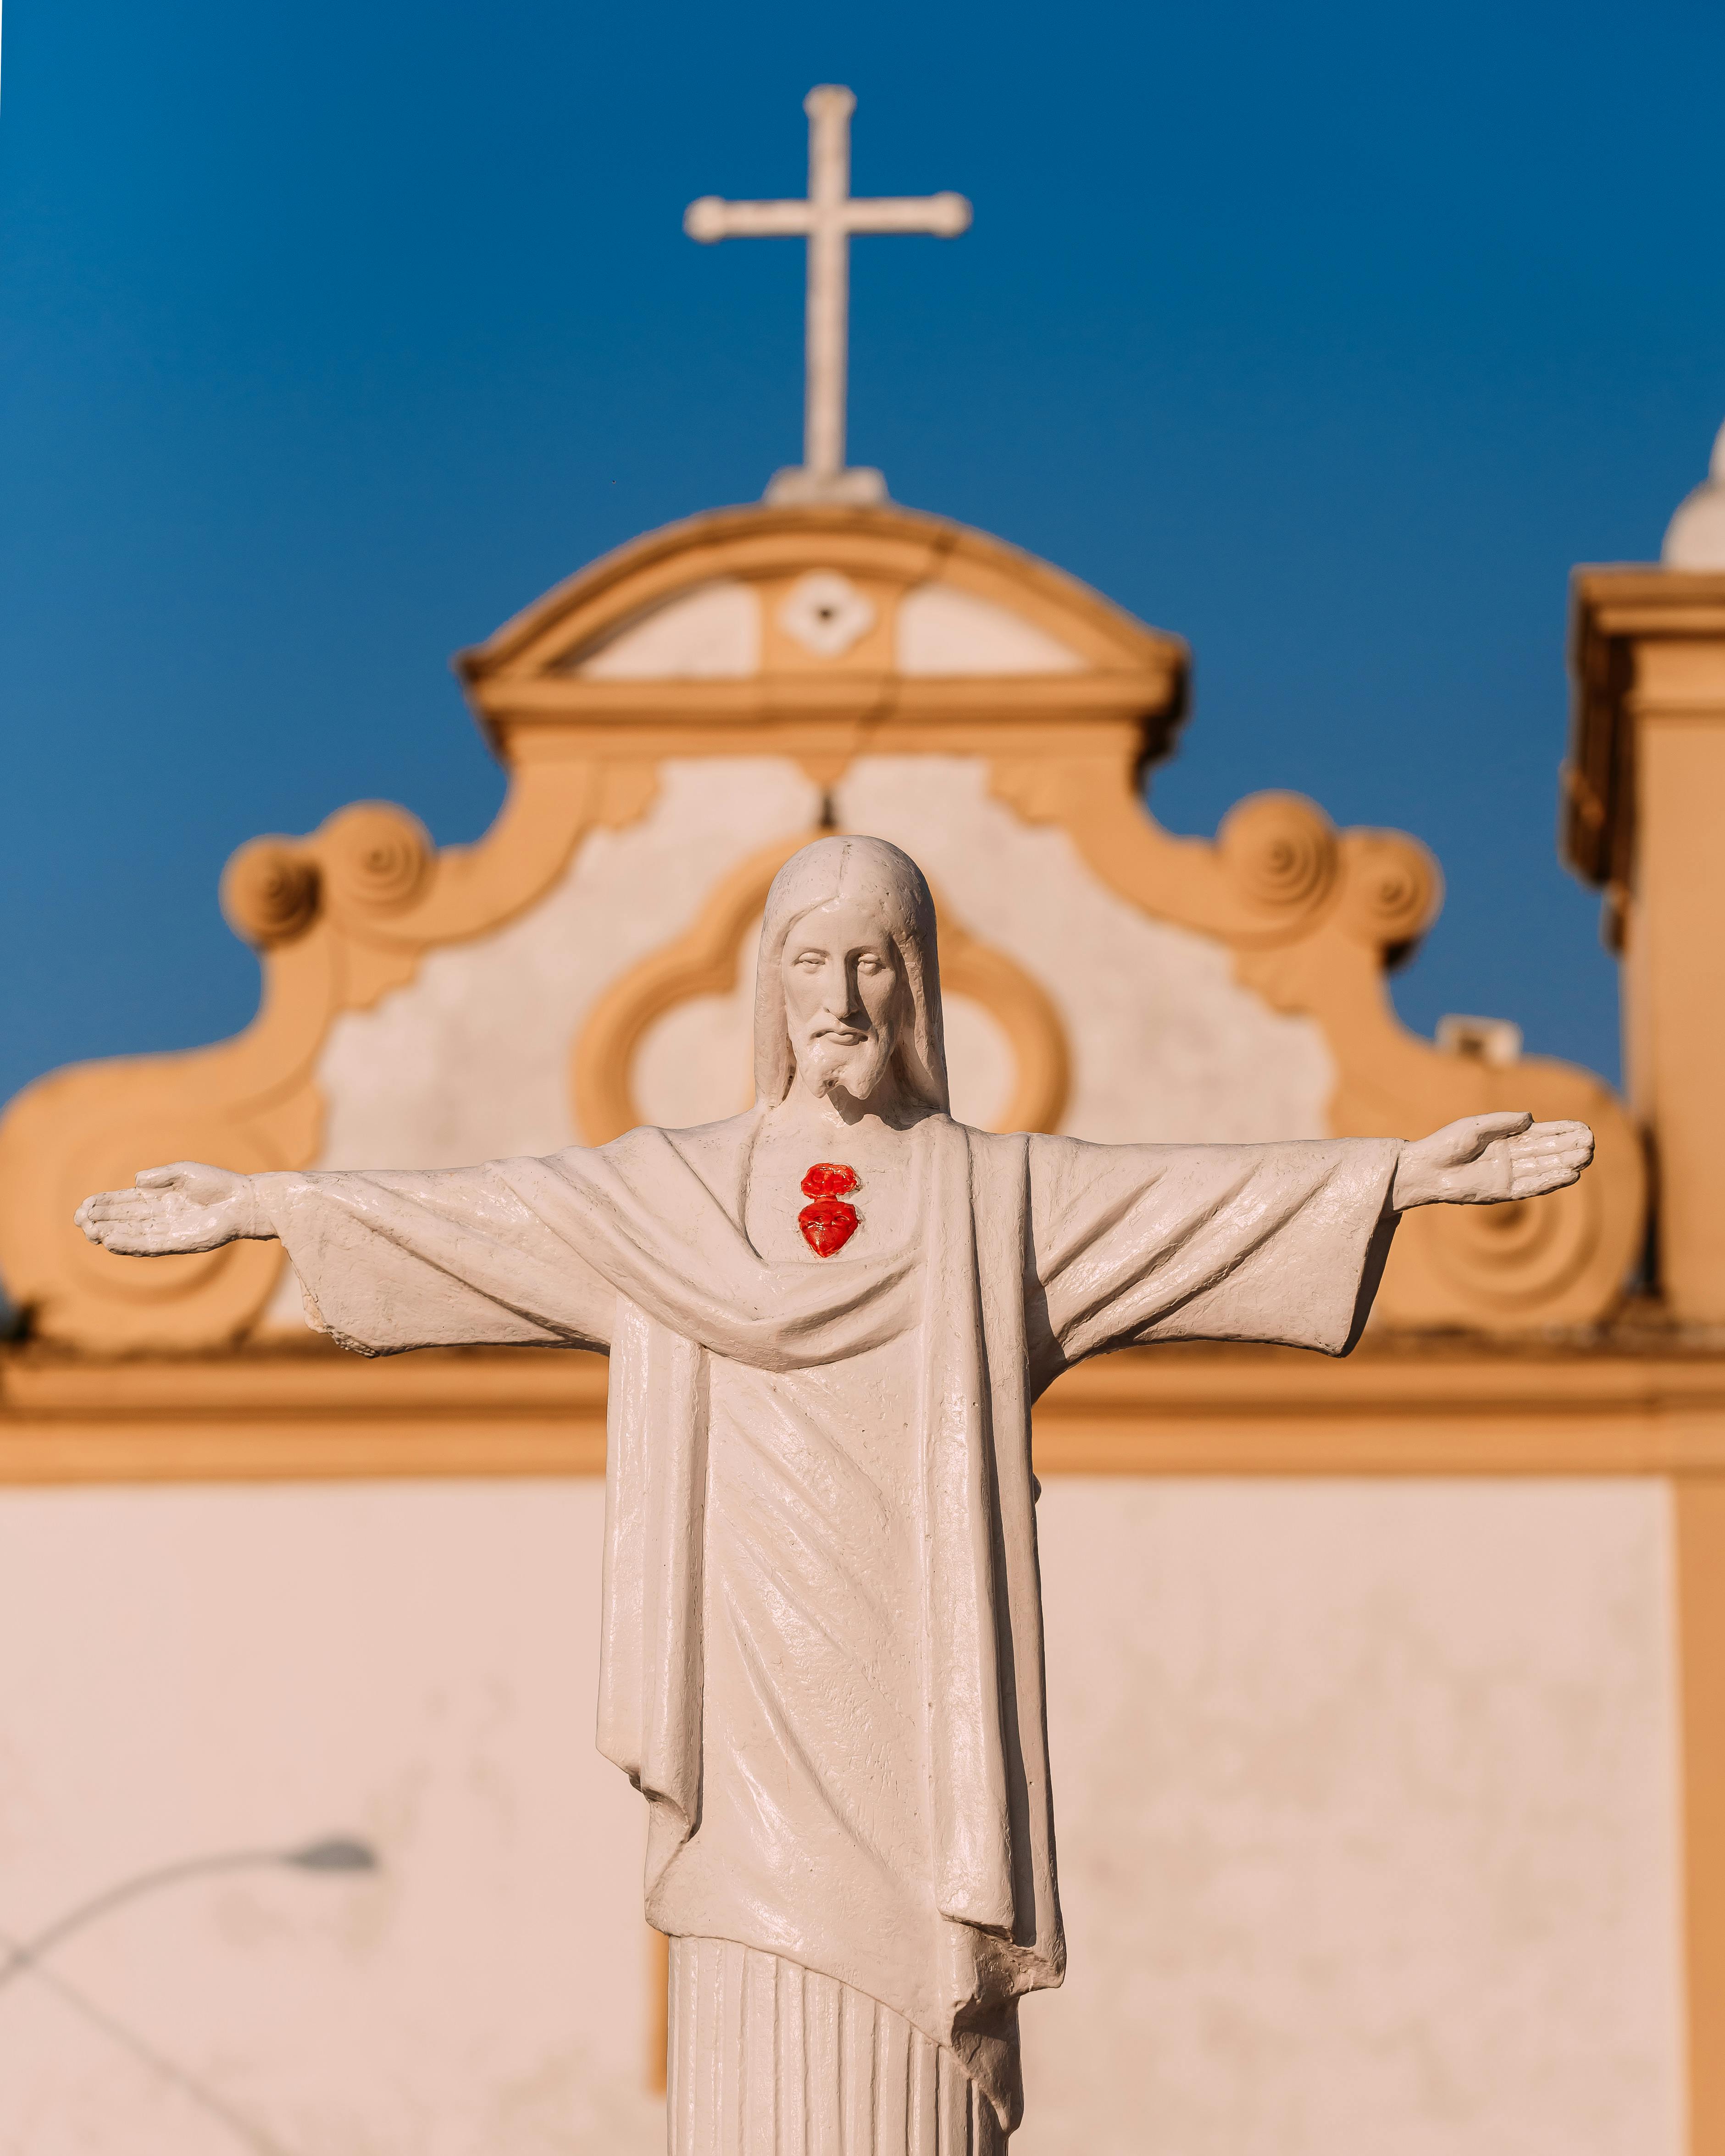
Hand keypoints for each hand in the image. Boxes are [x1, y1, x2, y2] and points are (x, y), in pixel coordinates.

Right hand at [74, 1162, 272, 1255]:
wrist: (244, 1200)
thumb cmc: (217, 1184)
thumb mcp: (183, 1172)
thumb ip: (159, 1176)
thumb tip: (135, 1180)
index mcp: (156, 1198)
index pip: (122, 1202)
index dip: (102, 1205)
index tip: (82, 1207)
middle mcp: (158, 1216)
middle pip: (122, 1220)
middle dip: (99, 1221)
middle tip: (80, 1221)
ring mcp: (166, 1231)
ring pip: (131, 1235)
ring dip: (110, 1234)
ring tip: (91, 1232)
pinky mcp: (178, 1243)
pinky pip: (148, 1245)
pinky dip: (129, 1244)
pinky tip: (112, 1241)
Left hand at [1391, 1113, 1593, 1210]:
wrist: (1425, 1168)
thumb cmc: (1446, 1143)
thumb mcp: (1475, 1126)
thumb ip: (1503, 1122)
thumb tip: (1531, 1118)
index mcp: (1506, 1138)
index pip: (1541, 1134)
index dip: (1563, 1131)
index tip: (1584, 1128)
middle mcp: (1512, 1157)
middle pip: (1548, 1152)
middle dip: (1569, 1147)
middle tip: (1591, 1143)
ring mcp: (1508, 1175)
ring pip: (1544, 1169)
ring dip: (1565, 1164)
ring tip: (1586, 1157)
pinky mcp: (1503, 1191)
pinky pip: (1532, 1186)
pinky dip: (1551, 1181)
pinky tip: (1570, 1175)